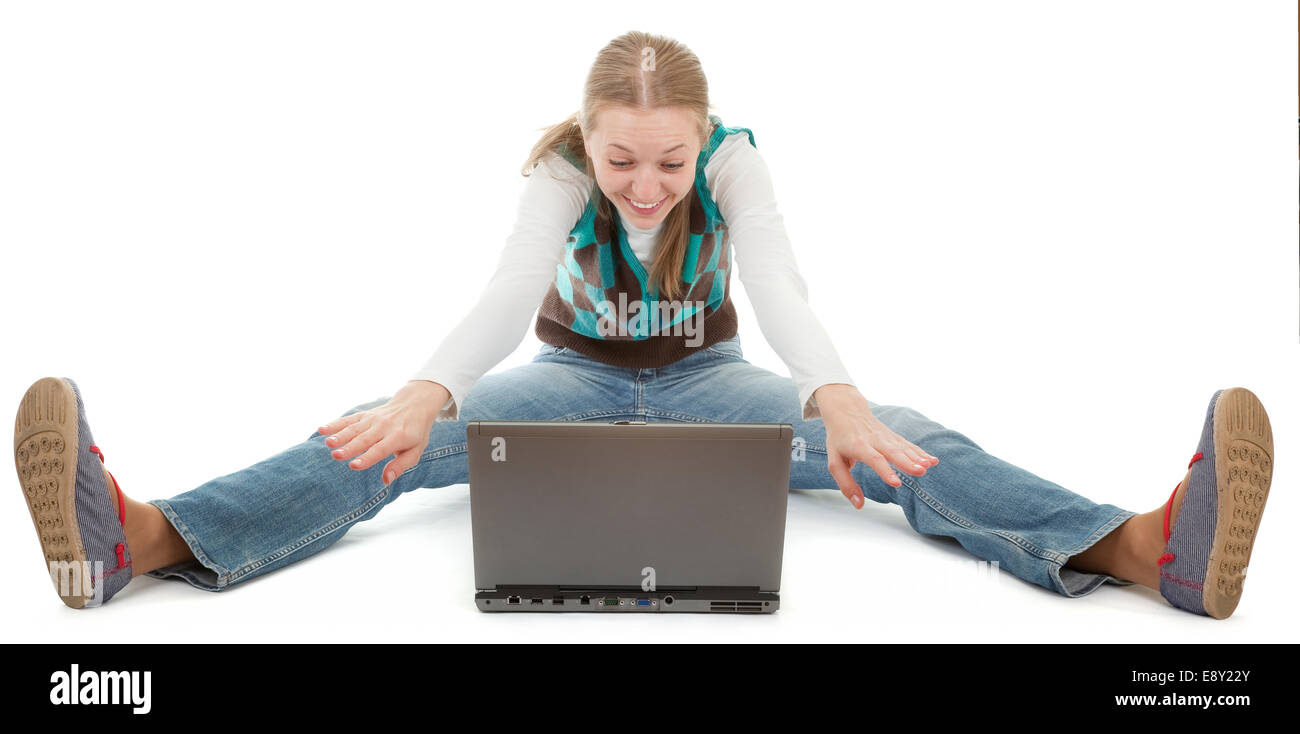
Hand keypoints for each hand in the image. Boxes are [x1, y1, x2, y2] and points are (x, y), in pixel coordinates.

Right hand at [316, 380, 449, 485]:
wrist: (415, 404)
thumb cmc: (415, 433)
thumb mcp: (415, 451)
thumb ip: (400, 466)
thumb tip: (386, 480)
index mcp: (398, 437)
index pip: (380, 450)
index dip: (367, 458)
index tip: (353, 466)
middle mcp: (384, 427)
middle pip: (364, 439)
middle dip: (349, 448)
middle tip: (336, 456)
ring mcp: (373, 419)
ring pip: (354, 428)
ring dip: (340, 435)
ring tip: (328, 443)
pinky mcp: (365, 415)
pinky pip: (348, 419)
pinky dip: (335, 424)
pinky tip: (322, 429)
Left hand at [813, 384, 938, 508]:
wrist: (846, 410)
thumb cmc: (839, 439)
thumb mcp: (834, 462)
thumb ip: (846, 484)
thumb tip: (859, 505)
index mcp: (858, 446)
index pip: (874, 459)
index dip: (885, 470)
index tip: (896, 482)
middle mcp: (875, 440)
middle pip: (893, 451)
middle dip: (907, 462)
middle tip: (920, 472)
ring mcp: (886, 436)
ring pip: (903, 447)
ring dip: (917, 457)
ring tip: (929, 466)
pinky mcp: (893, 436)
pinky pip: (908, 445)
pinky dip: (920, 452)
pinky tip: (932, 460)